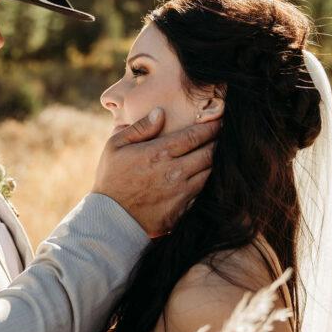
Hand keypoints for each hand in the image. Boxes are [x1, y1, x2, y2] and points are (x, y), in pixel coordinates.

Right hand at [92, 108, 218, 236]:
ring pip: (209, 172)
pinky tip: (202, 175)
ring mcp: (181, 192)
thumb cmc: (111, 179)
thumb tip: (160, 112)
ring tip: (214, 153)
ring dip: (214, 161)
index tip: (218, 121)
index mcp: (159, 153)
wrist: (111, 219)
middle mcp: (175, 172)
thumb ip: (140, 128)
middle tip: (221, 135)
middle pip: (209, 153)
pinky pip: (202, 191)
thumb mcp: (115, 146)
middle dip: (217, 141)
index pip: (195, 135)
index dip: (211, 126)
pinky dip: (206, 180)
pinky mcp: (183, 209)